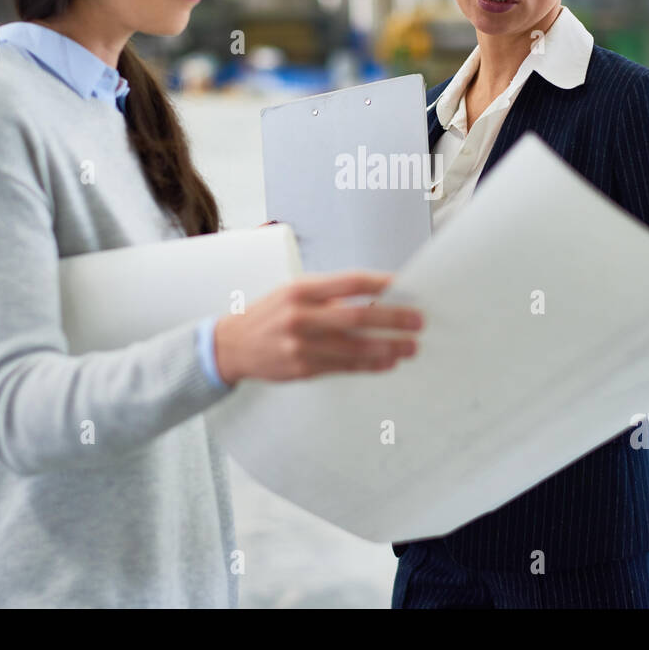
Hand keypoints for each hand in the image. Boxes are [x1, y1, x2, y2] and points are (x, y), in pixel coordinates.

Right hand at [213, 271, 421, 385]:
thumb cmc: (269, 315)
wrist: (231, 345)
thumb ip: (330, 296)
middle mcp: (300, 315)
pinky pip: (343, 367)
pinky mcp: (301, 367)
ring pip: (354, 346)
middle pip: (356, 316)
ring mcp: (300, 344)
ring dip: (387, 347)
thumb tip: (376, 300)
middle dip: (392, 319)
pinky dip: (369, 365)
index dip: (380, 283)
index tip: (404, 287)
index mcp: (301, 289)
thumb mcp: (294, 294)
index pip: (349, 282)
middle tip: (417, 321)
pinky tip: (387, 362)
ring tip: (410, 346)